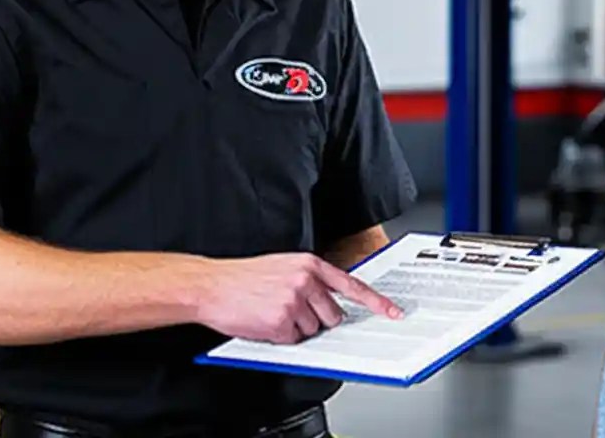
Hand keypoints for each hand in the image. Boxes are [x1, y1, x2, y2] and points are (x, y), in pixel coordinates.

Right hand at [196, 253, 402, 343]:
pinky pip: (293, 340)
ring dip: (296, 329)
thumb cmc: (242, 278)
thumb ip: (308, 280)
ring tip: (271, 312)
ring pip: (314, 330)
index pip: (352, 285)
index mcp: (309, 264)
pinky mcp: (281, 322)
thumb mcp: (282, 267)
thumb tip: (328, 302)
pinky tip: (263, 321)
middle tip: (289, 310)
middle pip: (333, 316)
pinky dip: (279, 337)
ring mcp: (295, 302)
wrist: (210, 285)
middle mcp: (306, 281)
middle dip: (317, 319)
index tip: (393, 313)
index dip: (376, 302)